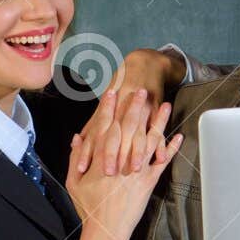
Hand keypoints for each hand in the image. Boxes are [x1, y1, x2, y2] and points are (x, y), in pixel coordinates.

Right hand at [66, 90, 182, 239]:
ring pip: (148, 141)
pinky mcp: (149, 182)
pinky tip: (179, 136)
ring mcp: (136, 171)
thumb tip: (78, 138)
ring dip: (158, 122)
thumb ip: (76, 158)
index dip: (109, 108)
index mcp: (100, 159)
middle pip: (129, 128)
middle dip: (135, 107)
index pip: (105, 127)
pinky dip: (171, 149)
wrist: (106, 230)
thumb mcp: (74, 182)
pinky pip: (162, 162)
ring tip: (165, 105)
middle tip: (142, 89)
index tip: (112, 92)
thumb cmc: (88, 207)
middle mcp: (119, 161)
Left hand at [73, 48, 184, 175]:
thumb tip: (77, 142)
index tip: (83, 168)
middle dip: (112, 155)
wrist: (143, 66)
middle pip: (115, 137)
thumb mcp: (104, 107)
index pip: (95, 136)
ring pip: (137, 136)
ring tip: (134, 169)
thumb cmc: (121, 89)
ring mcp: (140, 113)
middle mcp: (121, 113)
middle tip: (109, 173)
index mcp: (107, 113)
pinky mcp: (156, 113)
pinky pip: (159, 131)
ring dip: (136, 153)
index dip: (88, 152)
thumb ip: (91, 127)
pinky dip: (162, 144)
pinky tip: (160, 158)